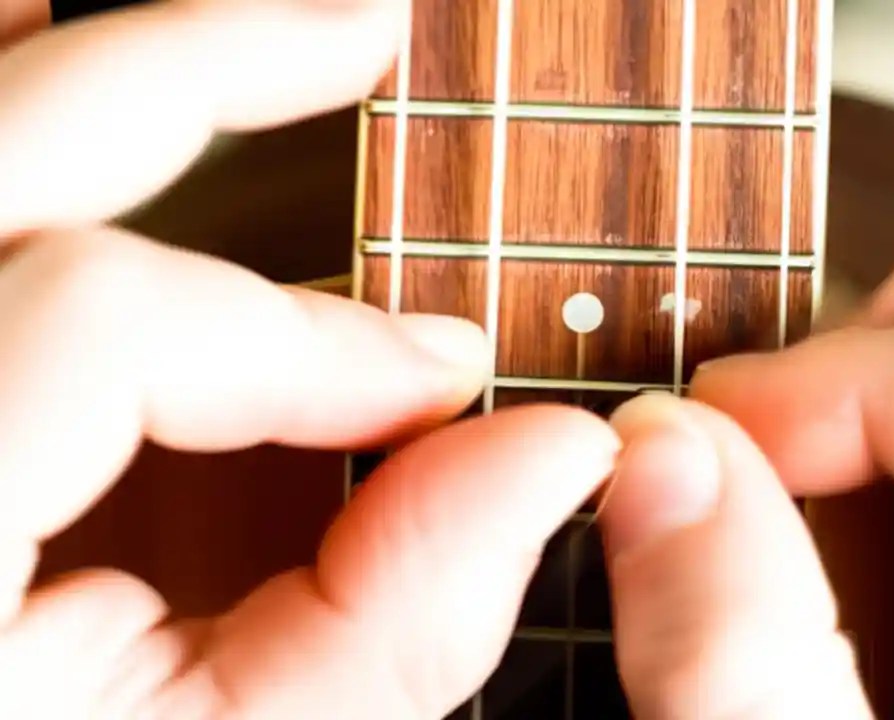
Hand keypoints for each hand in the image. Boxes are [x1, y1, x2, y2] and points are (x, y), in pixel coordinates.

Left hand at [0, 2, 624, 717]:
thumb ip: (391, 620)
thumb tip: (547, 452)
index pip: (105, 317)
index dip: (308, 334)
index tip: (442, 381)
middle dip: (207, 58)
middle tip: (362, 30)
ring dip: (81, 49)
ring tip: (239, 29)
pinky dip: (12, 107)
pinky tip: (67, 68)